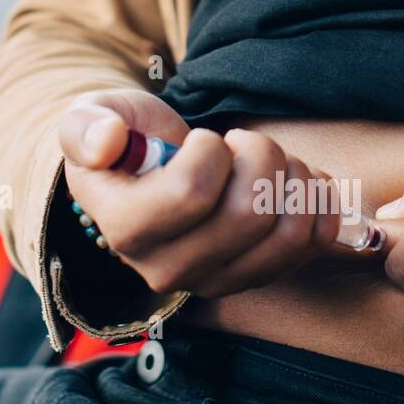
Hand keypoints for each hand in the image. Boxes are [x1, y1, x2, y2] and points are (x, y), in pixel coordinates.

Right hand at [57, 89, 341, 297]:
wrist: (152, 178)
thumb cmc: (125, 144)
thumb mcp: (92, 121)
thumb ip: (86, 127)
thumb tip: (106, 141)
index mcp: (124, 229)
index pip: (191, 193)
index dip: (210, 151)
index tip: (201, 139)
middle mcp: (168, 270)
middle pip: (249, 215)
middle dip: (260, 155)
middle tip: (243, 142)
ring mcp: (217, 282)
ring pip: (288, 231)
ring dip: (293, 177)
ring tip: (269, 159)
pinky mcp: (258, 278)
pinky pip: (314, 241)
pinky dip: (317, 199)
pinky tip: (293, 180)